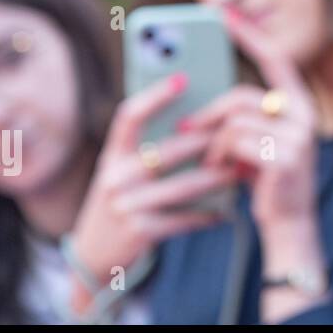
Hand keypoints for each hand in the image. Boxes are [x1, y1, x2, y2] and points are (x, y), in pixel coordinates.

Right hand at [69, 73, 236, 307]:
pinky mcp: (138, 232)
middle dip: (207, 143)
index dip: (155, 95)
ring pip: (182, 186)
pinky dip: (207, 215)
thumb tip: (201, 120)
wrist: (93, 254)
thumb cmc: (123, 200)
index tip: (183, 78)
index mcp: (112, 154)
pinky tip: (226, 211)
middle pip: (168, 151)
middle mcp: (114, 177)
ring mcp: (124, 205)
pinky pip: (182, 219)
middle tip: (237, 134)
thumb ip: (149, 148)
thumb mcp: (124, 171)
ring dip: (216, 179)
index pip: (129, 116)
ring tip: (240, 171)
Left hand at [184, 6, 321, 235]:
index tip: (224, 12)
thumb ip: (242, 114)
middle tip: (185, 129)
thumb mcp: (256, 140)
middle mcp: (304, 115)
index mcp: (299, 103)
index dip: (249, 34)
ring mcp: (298, 136)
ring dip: (212, 145)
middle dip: (208, 114)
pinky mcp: (285, 158)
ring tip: (212, 163)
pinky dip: (219, 158)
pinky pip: (235, 142)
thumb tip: (202, 93)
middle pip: (241, 95)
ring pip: (234, 121)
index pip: (275, 57)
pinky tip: (223, 174)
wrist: (289, 223)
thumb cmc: (266, 179)